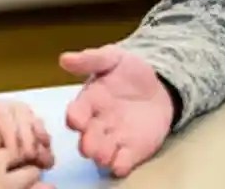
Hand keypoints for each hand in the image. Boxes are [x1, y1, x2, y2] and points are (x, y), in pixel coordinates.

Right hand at [59, 44, 172, 177]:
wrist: (159, 86)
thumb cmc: (129, 71)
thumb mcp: (112, 58)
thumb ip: (90, 59)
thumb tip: (64, 58)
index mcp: (89, 102)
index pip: (76, 112)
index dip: (75, 117)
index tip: (76, 120)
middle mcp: (97, 124)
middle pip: (87, 138)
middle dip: (87, 143)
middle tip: (90, 146)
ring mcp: (114, 139)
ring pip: (102, 153)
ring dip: (101, 156)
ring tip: (103, 157)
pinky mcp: (132, 150)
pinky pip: (122, 162)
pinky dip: (120, 166)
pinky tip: (120, 166)